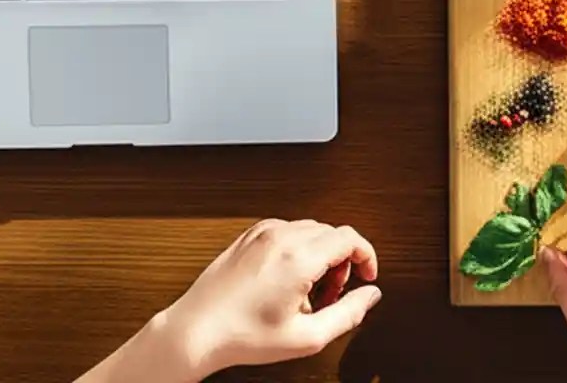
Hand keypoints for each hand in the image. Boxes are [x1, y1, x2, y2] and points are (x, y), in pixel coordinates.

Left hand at [76, 219, 380, 382]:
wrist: (196, 330)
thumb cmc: (242, 335)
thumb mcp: (307, 337)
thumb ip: (348, 314)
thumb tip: (370, 296)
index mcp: (298, 258)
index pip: (349, 238)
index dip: (366, 256)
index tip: (366, 274)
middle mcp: (280, 238)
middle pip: (332, 233)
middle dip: (342, 261)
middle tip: (333, 293)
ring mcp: (261, 234)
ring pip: (310, 230)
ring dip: (320, 254)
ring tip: (309, 291)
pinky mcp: (248, 237)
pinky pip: (287, 231)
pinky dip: (298, 249)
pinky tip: (288, 279)